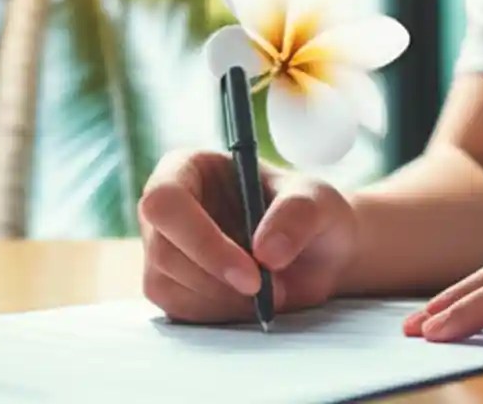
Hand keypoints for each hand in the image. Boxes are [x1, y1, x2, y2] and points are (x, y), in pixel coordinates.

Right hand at [138, 149, 354, 322]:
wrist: (320, 257)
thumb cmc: (312, 215)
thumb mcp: (319, 201)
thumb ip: (297, 215)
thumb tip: (265, 253)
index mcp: (190, 168)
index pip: (166, 199)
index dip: (201, 238)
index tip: (251, 272)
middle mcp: (167, 206)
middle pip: (162, 248)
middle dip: (216, 278)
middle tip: (267, 292)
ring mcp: (163, 247)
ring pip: (164, 284)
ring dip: (220, 300)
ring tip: (267, 292)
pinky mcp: (170, 285)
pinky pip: (177, 309)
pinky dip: (216, 314)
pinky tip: (248, 303)